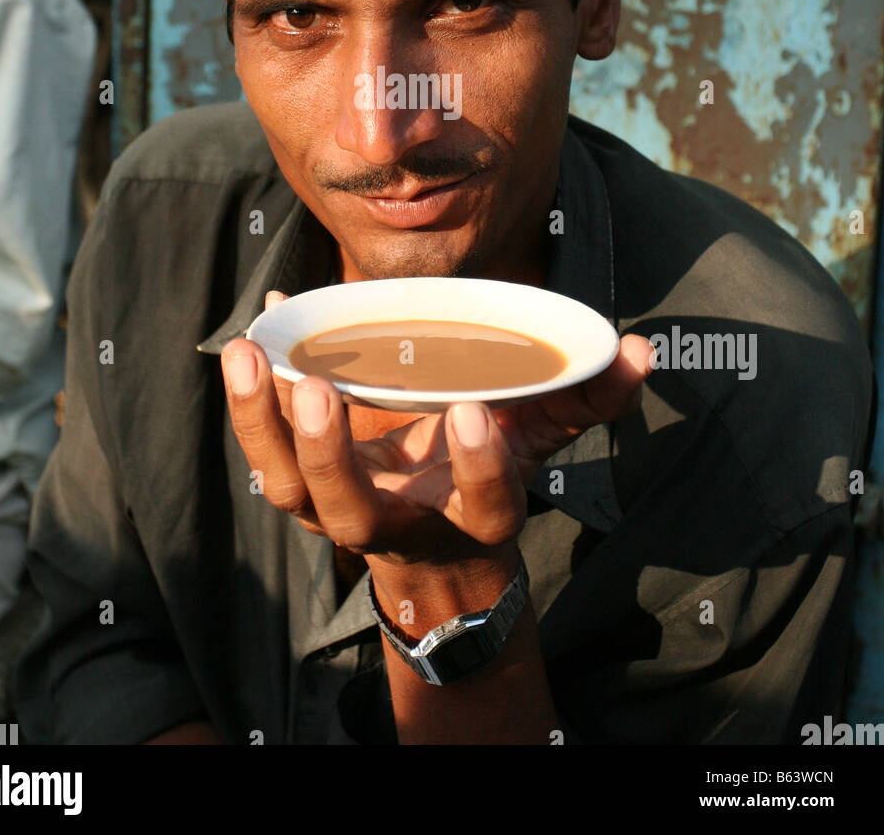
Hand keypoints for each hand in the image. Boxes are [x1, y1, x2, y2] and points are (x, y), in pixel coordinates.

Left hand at [220, 290, 652, 568]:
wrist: (432, 546)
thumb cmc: (484, 474)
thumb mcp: (539, 440)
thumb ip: (584, 397)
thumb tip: (639, 350)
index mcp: (472, 516)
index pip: (484, 501)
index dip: (480, 466)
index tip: (474, 413)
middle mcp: (399, 525)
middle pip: (352, 510)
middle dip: (331, 454)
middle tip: (320, 389)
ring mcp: (340, 514)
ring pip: (288, 487)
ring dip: (263, 424)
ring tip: (248, 353)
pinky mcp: (302, 492)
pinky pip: (266, 453)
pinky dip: (252, 404)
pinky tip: (251, 342)